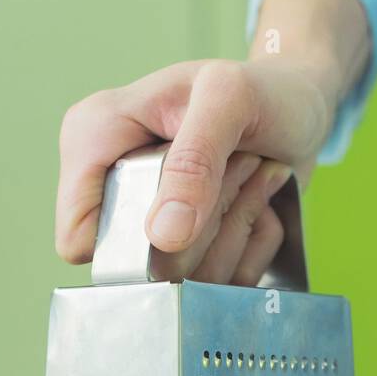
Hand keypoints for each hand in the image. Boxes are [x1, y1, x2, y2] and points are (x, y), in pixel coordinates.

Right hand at [55, 58, 330, 281]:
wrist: (296, 107)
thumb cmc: (257, 90)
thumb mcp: (228, 98)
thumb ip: (193, 161)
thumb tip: (164, 238)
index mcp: (92, 142)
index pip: (80, 237)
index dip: (132, 239)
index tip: (190, 191)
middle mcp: (112, 192)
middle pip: (145, 268)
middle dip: (207, 219)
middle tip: (238, 162)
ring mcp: (150, 232)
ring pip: (189, 281)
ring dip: (238, 227)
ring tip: (251, 172)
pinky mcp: (192, 257)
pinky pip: (224, 285)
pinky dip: (255, 244)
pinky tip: (259, 201)